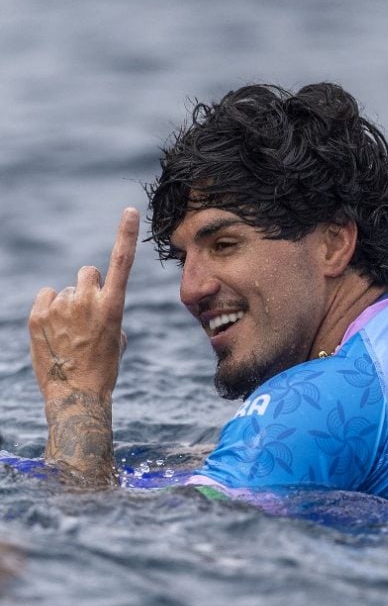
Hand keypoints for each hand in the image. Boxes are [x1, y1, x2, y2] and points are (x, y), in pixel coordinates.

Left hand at [29, 208, 138, 400]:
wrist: (76, 395)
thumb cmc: (104, 367)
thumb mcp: (117, 338)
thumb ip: (109, 310)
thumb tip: (94, 302)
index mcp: (114, 306)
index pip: (121, 261)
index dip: (126, 233)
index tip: (131, 210)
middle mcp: (87, 300)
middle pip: (87, 272)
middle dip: (87, 286)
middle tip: (86, 313)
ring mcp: (60, 307)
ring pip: (66, 290)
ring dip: (68, 304)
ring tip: (69, 333)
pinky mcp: (38, 314)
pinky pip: (46, 297)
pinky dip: (50, 309)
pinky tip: (54, 331)